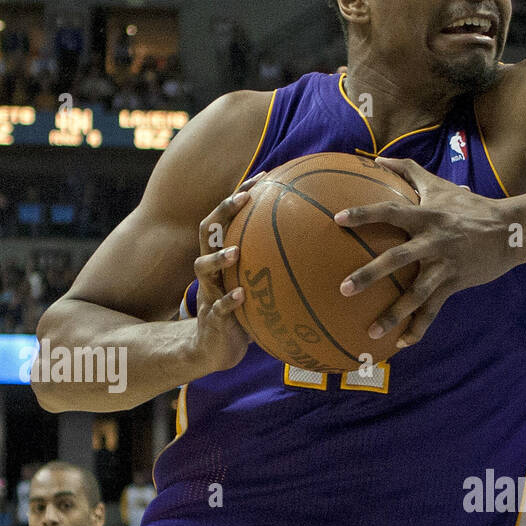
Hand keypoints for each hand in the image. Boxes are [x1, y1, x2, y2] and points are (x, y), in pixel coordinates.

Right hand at [189, 172, 263, 377]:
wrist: (217, 348)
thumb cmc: (245, 313)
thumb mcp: (260, 286)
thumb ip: (278, 266)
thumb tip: (322, 248)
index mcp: (221, 256)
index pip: (227, 218)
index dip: (240, 194)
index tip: (262, 176)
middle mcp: (210, 270)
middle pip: (207, 231)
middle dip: (222, 211)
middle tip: (243, 198)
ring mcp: (208, 292)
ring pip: (203, 267)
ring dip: (218, 257)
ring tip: (235, 251)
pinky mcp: (212, 318)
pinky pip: (219, 307)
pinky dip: (229, 300)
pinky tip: (242, 295)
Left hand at [334, 157, 511, 347]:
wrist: (509, 231)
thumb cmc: (470, 206)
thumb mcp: (440, 185)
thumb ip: (407, 170)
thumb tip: (376, 159)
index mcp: (426, 216)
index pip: (390, 212)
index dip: (364, 214)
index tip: (337, 220)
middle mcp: (433, 241)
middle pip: (396, 259)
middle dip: (369, 275)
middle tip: (343, 289)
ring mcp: (444, 266)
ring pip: (415, 295)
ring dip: (393, 315)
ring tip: (370, 331)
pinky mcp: (454, 284)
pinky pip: (433, 310)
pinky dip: (418, 328)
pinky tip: (401, 344)